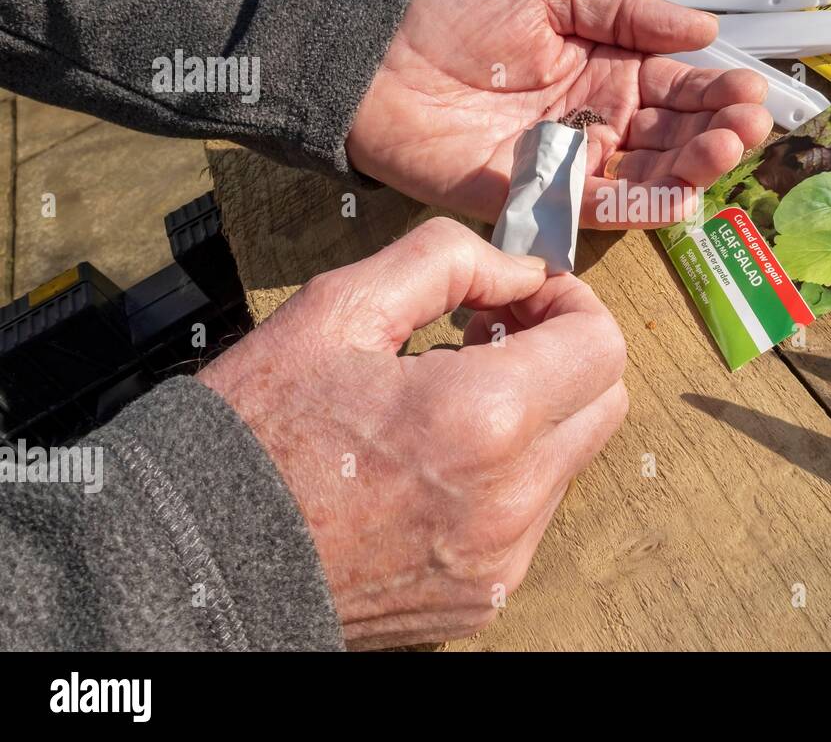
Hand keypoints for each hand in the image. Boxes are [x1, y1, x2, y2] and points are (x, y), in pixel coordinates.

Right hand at [197, 218, 626, 648]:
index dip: (571, 305)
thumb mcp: (338, 308)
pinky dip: (505, 478)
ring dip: (534, 417)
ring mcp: (500, 558)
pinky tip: (437, 461)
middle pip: (604, 404)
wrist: (195, 558)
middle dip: (565, 356)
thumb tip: (521, 272)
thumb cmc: (257, 430)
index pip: (602, 347)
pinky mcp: (482, 597)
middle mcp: (509, 500)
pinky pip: (530, 518)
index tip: (524, 299)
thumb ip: (447, 262)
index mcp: (482, 418)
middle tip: (494, 337)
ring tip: (450, 399)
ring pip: (569, 462)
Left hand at [347, 0, 772, 227]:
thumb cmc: (463, 14)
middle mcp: (600, 121)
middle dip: (717, 133)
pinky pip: (600, 207)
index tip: (751, 93)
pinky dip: (642, 205)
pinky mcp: (540, 197)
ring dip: (692, 167)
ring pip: (648, 174)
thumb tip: (705, 27)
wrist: (382, 55)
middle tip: (747, 127)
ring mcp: (573, 162)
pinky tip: (681, 194)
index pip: (678, 88)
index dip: (717, 92)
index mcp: (610, 69)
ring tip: (726, 148)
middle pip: (674, 136)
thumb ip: (627, 12)